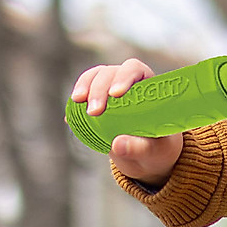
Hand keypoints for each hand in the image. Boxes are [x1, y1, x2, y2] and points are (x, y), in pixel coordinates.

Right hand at [69, 59, 182, 187]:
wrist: (146, 156)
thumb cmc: (157, 148)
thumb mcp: (154, 151)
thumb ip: (139, 147)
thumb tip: (117, 144)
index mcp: (149, 87)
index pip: (135, 69)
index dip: (124, 77)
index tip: (116, 94)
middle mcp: (128, 83)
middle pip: (110, 72)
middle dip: (99, 89)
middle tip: (94, 112)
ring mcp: (110, 90)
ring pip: (94, 78)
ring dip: (84, 88)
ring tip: (78, 103)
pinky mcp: (97, 103)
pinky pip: (83, 95)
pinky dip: (74, 105)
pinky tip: (69, 119)